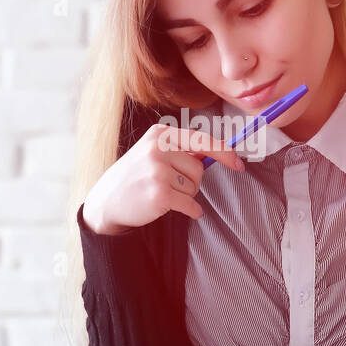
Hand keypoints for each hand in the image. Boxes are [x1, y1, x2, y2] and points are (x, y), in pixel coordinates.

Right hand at [82, 123, 244, 234]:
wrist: (106, 202)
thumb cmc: (134, 177)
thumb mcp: (152, 152)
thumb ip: (181, 150)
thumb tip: (220, 152)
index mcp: (160, 134)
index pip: (202, 140)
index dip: (224, 152)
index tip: (239, 163)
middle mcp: (158, 148)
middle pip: (199, 168)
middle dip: (190, 181)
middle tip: (167, 185)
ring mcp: (158, 171)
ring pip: (194, 187)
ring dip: (184, 195)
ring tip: (161, 193)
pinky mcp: (160, 194)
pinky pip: (191, 205)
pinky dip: (189, 211)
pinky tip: (169, 207)